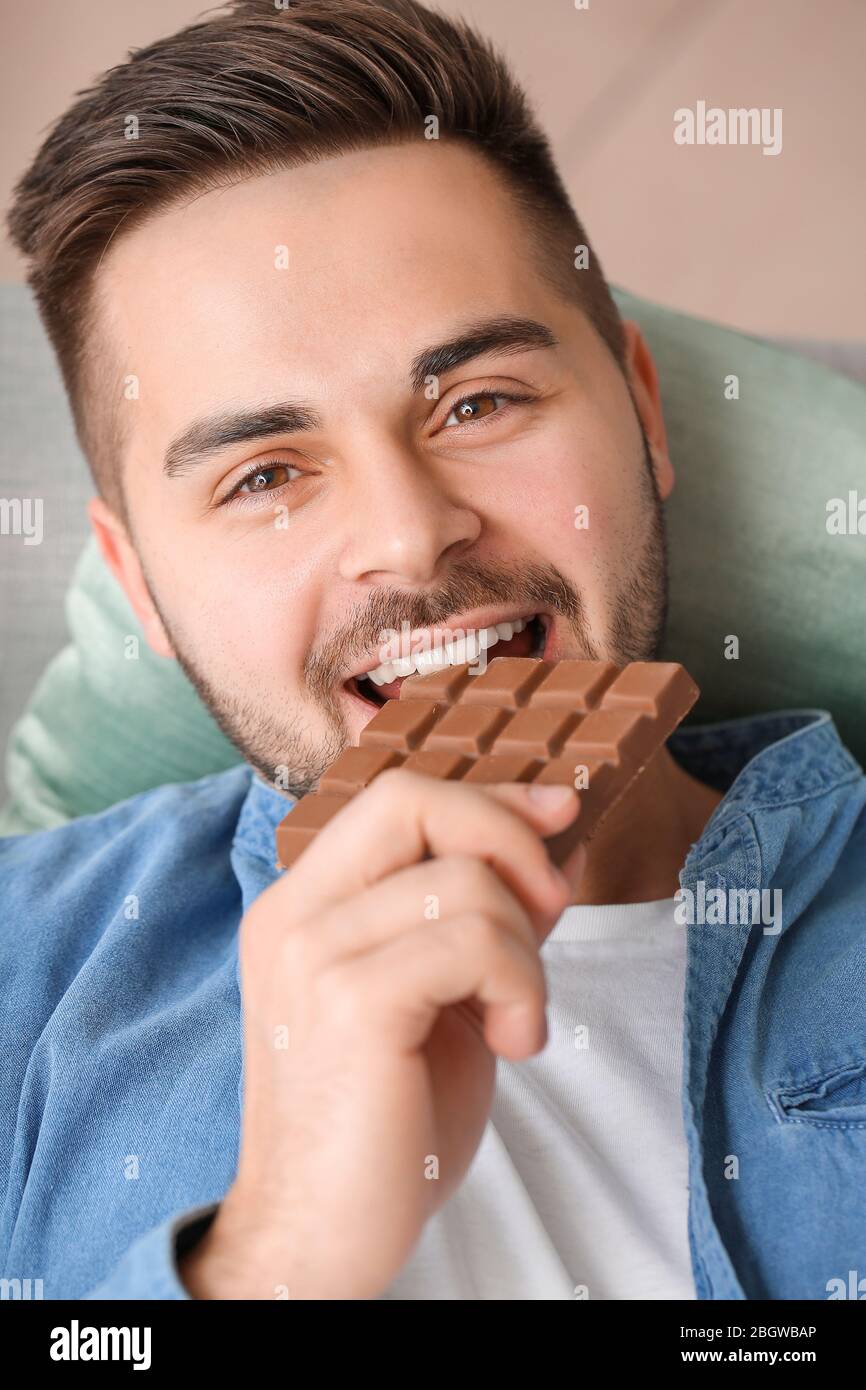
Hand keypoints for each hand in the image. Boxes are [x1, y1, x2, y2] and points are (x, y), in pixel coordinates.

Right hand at [180, 768, 581, 1298]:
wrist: (319, 1236)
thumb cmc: (384, 1123)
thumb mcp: (433, 998)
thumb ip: (469, 921)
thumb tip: (549, 851)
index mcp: (304, 907)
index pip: (396, 798)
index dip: (487, 798)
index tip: (557, 816)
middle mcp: (295, 915)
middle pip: (414, 800)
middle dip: (508, 839)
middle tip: (549, 914)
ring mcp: (314, 953)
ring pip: (466, 882)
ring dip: (525, 952)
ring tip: (512, 1021)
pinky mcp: (351, 1001)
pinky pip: (474, 943)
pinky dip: (521, 988)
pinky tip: (511, 1044)